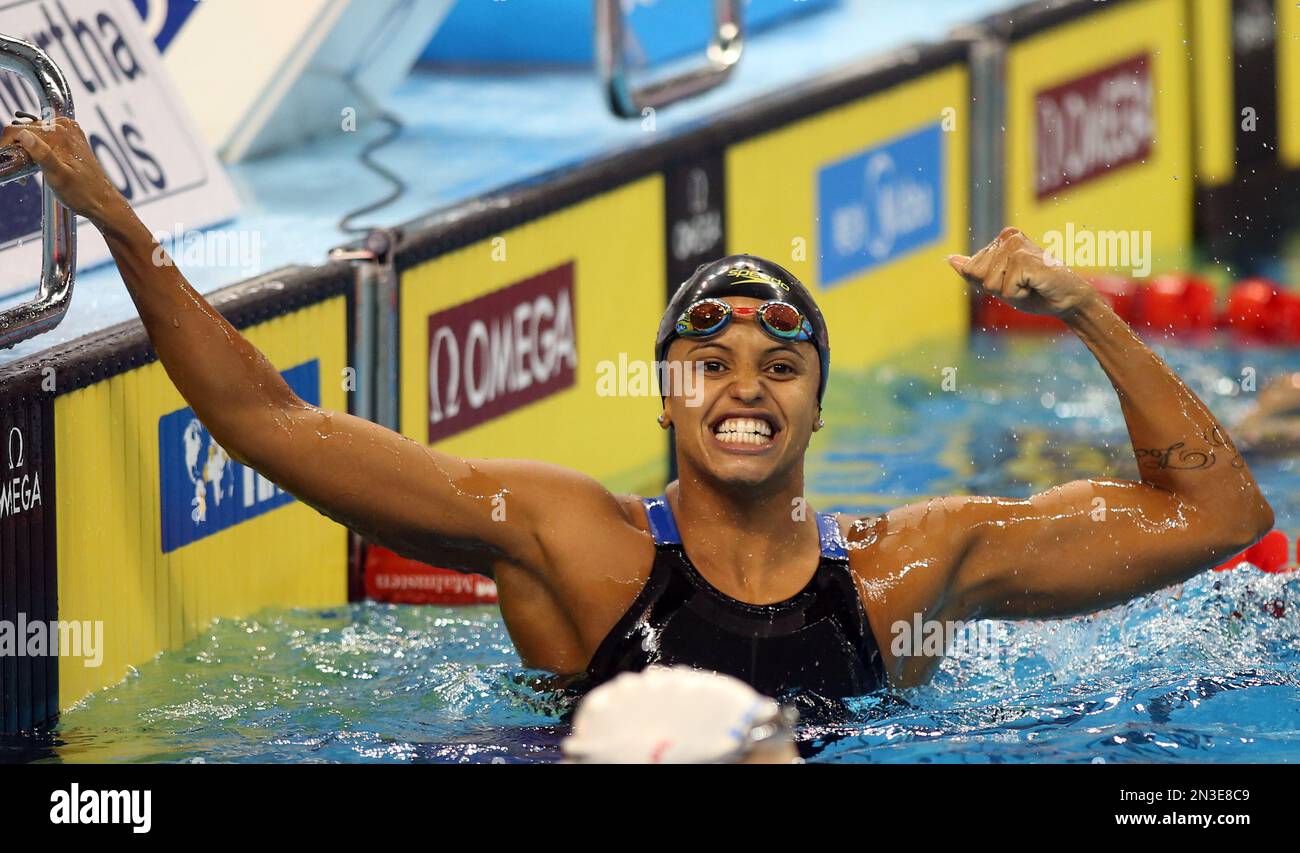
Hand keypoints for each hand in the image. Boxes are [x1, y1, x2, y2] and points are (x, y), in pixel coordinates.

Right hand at [0, 115, 129, 228]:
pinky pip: (46, 138)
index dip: (6, 146)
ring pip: (35, 135)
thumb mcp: (58, 176)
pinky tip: (38, 166)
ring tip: (29, 172)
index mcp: (59, 133)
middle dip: (17, 150)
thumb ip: (42, 154)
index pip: (18, 130)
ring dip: (26, 151)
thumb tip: (24, 135)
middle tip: (20, 172)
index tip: (5, 162)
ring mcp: (70, 132)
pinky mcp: (71, 140)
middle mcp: (65, 127)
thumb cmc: (83, 194)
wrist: (103, 203)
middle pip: (26, 131)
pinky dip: (38, 150)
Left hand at [947, 227, 1097, 317]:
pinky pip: (1004, 290)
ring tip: (1029, 285)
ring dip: (1008, 293)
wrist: (1067, 299)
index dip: (989, 285)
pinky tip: (1035, 287)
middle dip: (996, 289)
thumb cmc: (1034, 291)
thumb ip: (974, 271)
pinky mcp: (1024, 260)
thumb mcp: (999, 282)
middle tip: (1022, 285)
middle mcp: (1008, 237)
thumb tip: (949, 259)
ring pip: (989, 284)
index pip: (970, 270)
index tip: (1012, 281)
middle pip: (977, 276)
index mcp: (1002, 238)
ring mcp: (1017, 246)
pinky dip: (1018, 296)